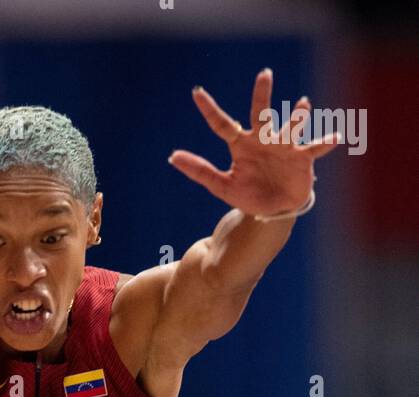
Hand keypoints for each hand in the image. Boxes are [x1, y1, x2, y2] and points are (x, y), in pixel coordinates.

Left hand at [168, 69, 339, 216]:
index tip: (196, 93)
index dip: (209, 110)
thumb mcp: (222, 186)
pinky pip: (314, 148)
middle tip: (264, 75)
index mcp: (242, 145)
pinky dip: (324, 143)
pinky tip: (334, 137)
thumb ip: (200, 171)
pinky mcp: (302, 158)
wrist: (274, 210)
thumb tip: (172, 157)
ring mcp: (283, 147)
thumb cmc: (249, 194)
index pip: (223, 125)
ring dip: (295, 118)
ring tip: (302, 106)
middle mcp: (263, 140)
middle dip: (262, 95)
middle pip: (261, 114)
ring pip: (289, 128)